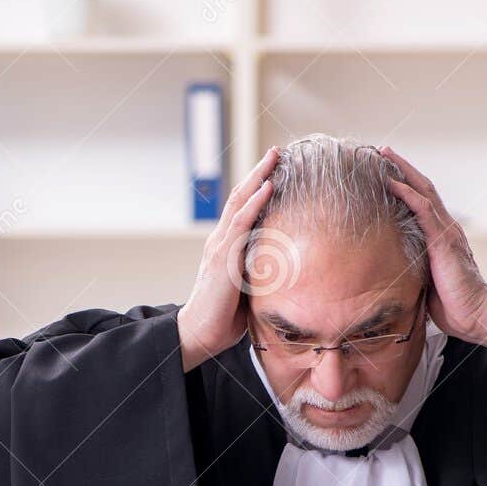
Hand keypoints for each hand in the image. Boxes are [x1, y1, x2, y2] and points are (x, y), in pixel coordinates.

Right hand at [177, 146, 278, 371]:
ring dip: (258, 178)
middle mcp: (220, 240)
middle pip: (239, 197)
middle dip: (258, 172)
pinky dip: (255, 203)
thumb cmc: (224, 316)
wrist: (200, 334)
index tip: (275, 168)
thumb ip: (260, 271)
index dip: (257, 186)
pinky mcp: (223, 258)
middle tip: (276, 151)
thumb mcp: (247, 288)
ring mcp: (220, 247)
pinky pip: (241, 224)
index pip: (241, 208)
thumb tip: (286, 269)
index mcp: (225, 246)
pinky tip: (267, 187)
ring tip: (274, 158)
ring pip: (239, 203)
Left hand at [381, 147, 486, 351]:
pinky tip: (392, 183)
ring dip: (402, 172)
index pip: (423, 202)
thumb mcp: (426, 279)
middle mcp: (446, 228)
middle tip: (382, 152)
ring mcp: (446, 232)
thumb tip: (391, 266)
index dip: (406, 184)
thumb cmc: (451, 305)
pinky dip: (407, 194)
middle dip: (402, 168)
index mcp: (443, 236)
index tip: (386, 171)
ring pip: (422, 191)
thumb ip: (413, 265)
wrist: (475, 315)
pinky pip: (423, 210)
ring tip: (383, 156)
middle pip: (422, 188)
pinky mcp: (443, 241)